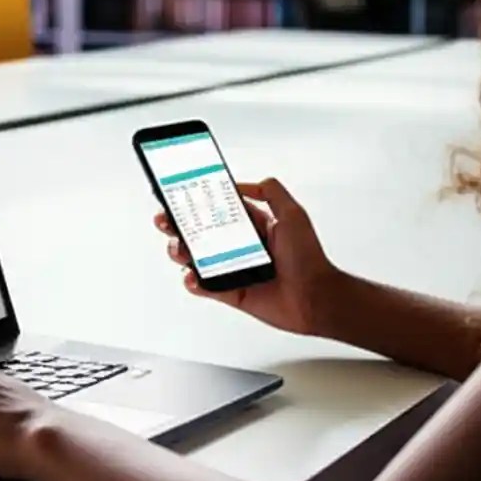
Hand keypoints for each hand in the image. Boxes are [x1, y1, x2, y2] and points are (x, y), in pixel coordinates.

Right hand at [154, 178, 339, 335]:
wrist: (315, 298)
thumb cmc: (309, 258)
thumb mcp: (293, 213)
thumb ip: (272, 192)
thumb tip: (244, 183)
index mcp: (252, 225)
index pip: (218, 209)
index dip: (198, 202)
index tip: (180, 195)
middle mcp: (239, 246)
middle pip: (200, 232)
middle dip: (178, 225)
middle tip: (165, 219)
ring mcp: (232, 270)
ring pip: (195, 258)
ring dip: (180, 251)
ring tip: (179, 248)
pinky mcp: (230, 292)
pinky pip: (203, 287)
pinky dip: (193, 282)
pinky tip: (192, 276)